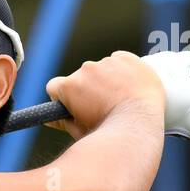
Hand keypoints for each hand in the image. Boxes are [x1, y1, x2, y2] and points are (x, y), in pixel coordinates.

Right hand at [44, 51, 165, 140]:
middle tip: (104, 106)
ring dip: (106, 79)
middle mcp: (85, 70)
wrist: (139, 124)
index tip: (74, 105)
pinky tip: (129, 85)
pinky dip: (122, 70)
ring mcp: (106, 62)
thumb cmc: (109, 132)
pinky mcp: (126, 58)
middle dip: (88, 89)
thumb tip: (50, 120)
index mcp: (69, 86)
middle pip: (80, 78)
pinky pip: (119, 60)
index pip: (55, 86)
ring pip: (101, 69)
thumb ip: (63, 122)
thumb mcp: (80, 130)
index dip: (63, 97)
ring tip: (121, 99)